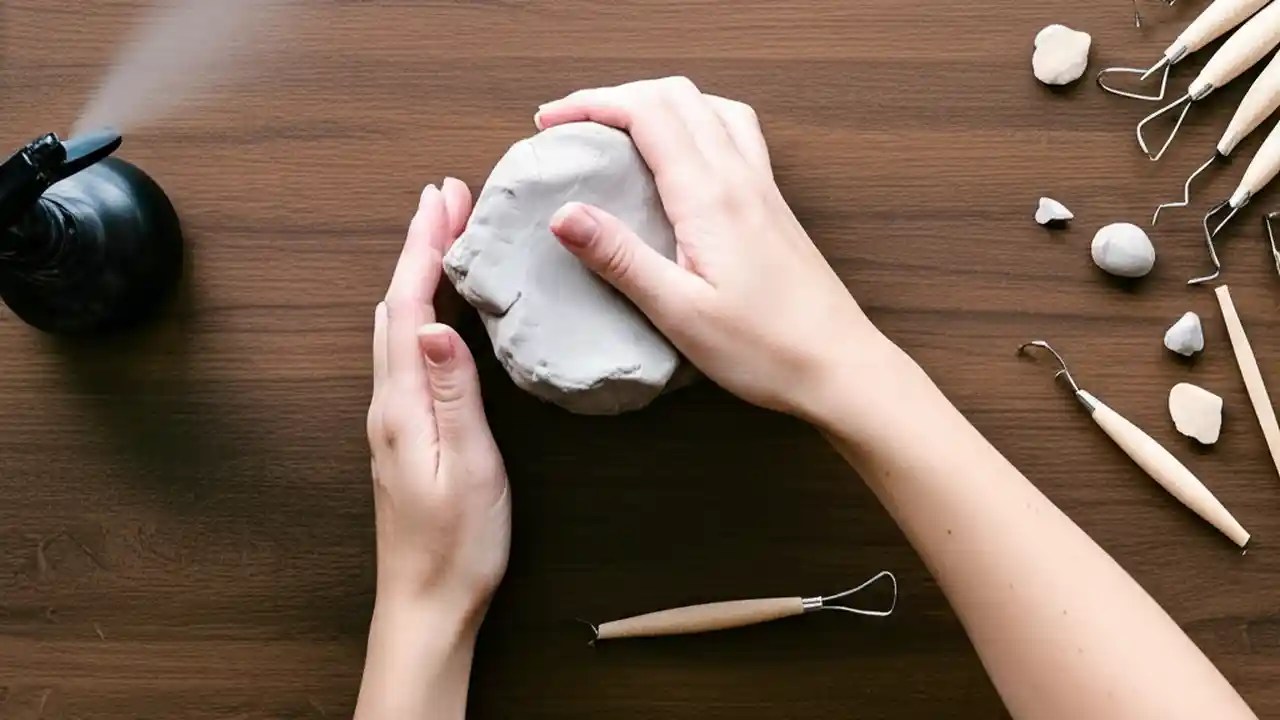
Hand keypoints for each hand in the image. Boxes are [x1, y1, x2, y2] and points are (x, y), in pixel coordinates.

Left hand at [367, 178, 510, 624]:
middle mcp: (388, 403)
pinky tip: (433, 310)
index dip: (425, 247)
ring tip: (440, 235)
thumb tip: (437, 324)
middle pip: (395, 305)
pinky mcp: (404, 432)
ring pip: (396, 326)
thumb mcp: (468, 465)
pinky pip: (405, 352)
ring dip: (416, 274)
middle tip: (446, 198)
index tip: (445, 198)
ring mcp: (392, 418)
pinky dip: (418, 310)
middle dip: (418, 245)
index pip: (408, 306)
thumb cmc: (457, 542)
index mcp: (402, 404)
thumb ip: (453, 394)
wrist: (427, 602)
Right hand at [537, 77, 886, 422]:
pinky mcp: (773, 205)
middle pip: (677, 95)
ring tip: (620, 126)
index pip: (647, 113)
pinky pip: (735, 132)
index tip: (549, 121)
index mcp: (711, 197)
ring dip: (660, 101)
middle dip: (617, 95)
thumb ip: (621, 259)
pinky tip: (684, 151)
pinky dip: (697, 120)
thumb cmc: (765, 350)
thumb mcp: (680, 313)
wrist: (841, 367)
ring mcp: (762, 187)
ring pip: (710, 106)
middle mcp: (740, 177)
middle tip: (572, 121)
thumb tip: (563, 214)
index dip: (592, 103)